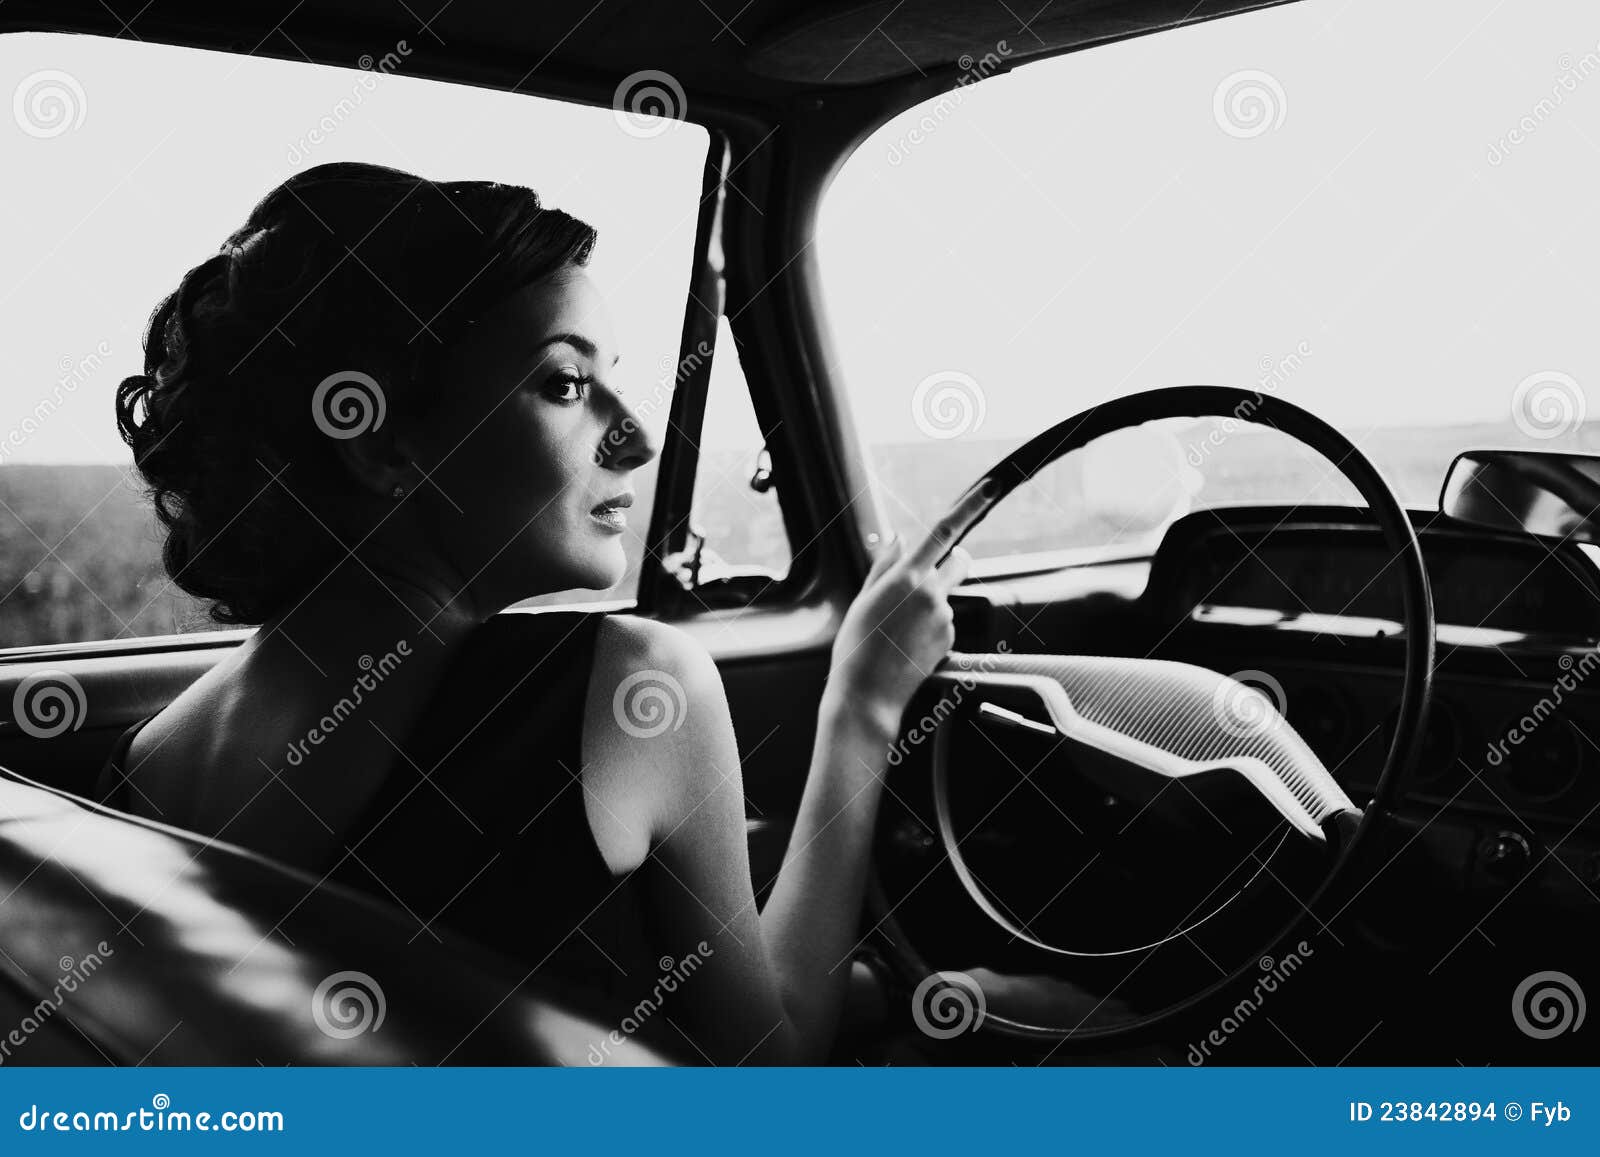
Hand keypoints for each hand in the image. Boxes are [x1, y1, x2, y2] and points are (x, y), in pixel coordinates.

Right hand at [825, 484, 988, 734]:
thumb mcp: (862, 599)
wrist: (867, 694)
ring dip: (932, 602)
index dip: (970, 507)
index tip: (990, 489)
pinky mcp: (950, 640)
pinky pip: (945, 622)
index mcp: (906, 577)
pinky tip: (908, 644)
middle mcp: (931, 593)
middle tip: (924, 578)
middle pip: (958, 561)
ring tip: (900, 628)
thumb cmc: (856, 646)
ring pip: (947, 596)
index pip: (943, 532)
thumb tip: (895, 537)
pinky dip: (931, 627)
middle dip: (950, 562)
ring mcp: (944, 618)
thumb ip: (884, 565)